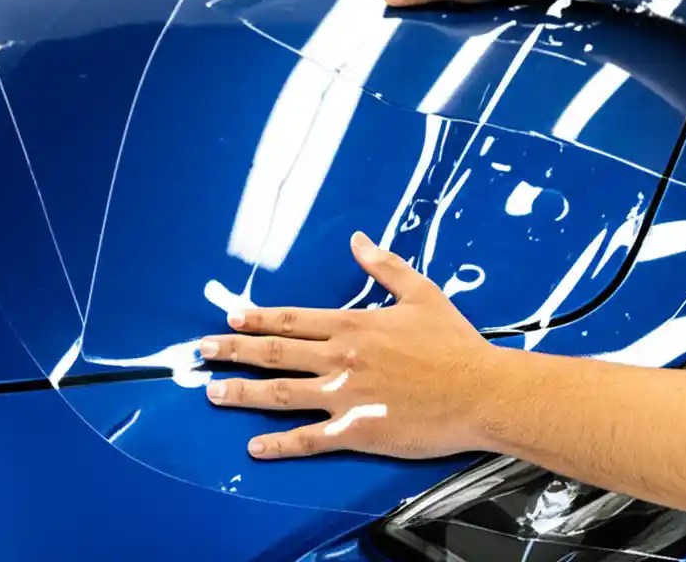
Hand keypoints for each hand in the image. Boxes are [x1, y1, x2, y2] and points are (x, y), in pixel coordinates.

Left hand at [200, 231, 502, 459]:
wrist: (482, 391)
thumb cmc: (456, 343)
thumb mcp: (421, 293)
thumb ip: (384, 266)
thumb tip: (358, 238)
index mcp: (353, 325)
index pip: (292, 320)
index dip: (257, 320)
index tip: (230, 319)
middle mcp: (341, 358)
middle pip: (275, 353)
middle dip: (233, 352)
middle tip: (202, 352)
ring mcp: (346, 396)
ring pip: (280, 394)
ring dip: (241, 393)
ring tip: (212, 393)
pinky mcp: (357, 430)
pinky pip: (309, 439)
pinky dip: (279, 444)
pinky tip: (254, 447)